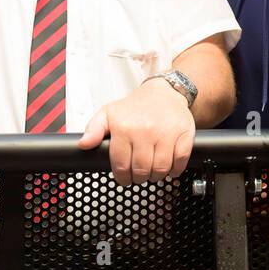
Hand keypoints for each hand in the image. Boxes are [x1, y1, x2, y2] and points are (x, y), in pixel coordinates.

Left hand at [77, 77, 194, 184]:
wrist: (165, 92)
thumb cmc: (136, 106)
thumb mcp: (108, 113)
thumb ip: (93, 129)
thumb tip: (83, 144)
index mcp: (125, 127)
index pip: (121, 165)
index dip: (122, 177)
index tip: (125, 178)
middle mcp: (145, 130)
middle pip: (141, 170)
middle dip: (139, 177)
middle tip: (139, 174)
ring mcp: (166, 132)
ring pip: (160, 169)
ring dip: (156, 176)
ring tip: (153, 171)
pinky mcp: (184, 133)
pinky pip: (180, 160)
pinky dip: (175, 169)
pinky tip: (170, 166)